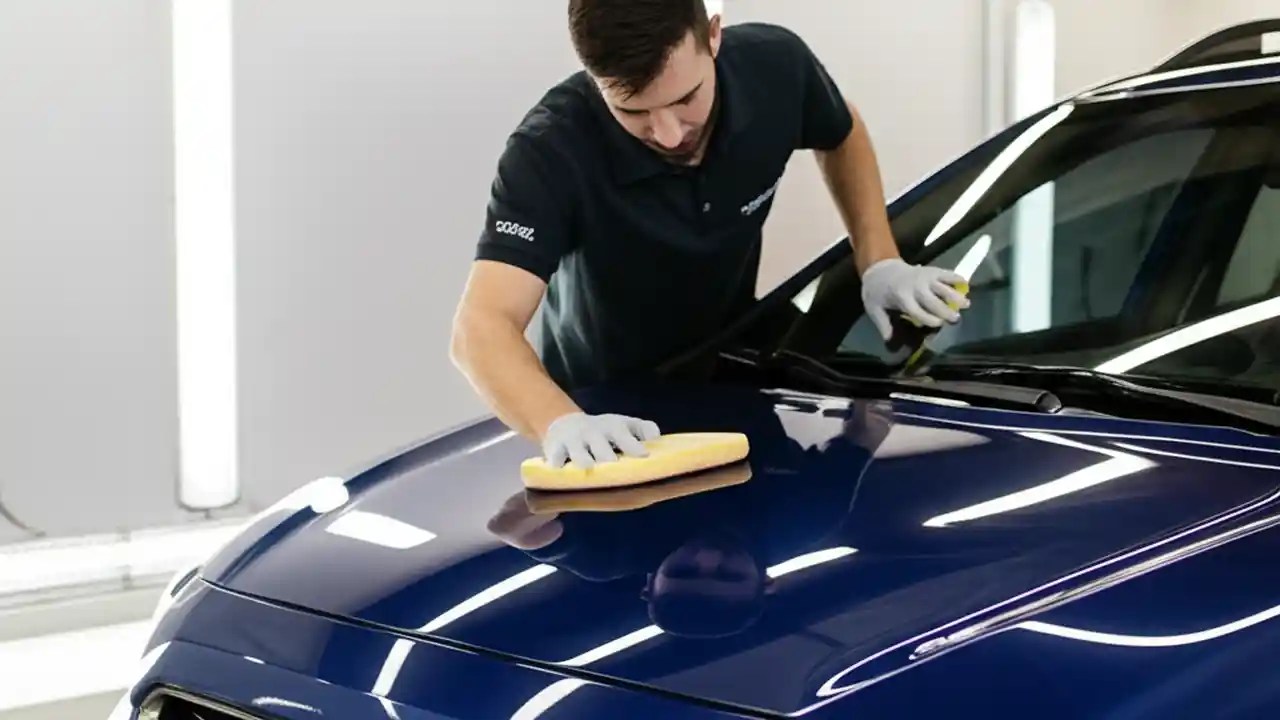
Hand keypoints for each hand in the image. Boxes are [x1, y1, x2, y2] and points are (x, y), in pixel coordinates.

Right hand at [542, 412, 660, 468]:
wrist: (565, 425)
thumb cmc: (603, 432)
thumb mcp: (624, 425)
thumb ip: (643, 429)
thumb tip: (657, 438)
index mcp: (612, 427)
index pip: (623, 435)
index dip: (632, 445)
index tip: (642, 456)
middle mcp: (592, 433)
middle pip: (600, 446)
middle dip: (606, 455)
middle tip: (614, 465)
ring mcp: (573, 441)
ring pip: (578, 452)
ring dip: (583, 459)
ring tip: (587, 467)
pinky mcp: (554, 449)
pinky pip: (554, 457)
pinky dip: (555, 462)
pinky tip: (557, 469)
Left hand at [860, 258, 969, 340]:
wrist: (880, 268)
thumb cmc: (877, 292)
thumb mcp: (874, 309)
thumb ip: (883, 325)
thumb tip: (888, 340)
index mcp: (901, 298)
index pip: (918, 311)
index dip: (929, 319)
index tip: (939, 325)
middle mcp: (915, 287)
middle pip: (934, 301)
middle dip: (946, 311)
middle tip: (956, 319)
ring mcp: (924, 277)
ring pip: (943, 287)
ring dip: (955, 295)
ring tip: (967, 304)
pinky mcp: (930, 270)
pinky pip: (945, 273)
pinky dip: (955, 277)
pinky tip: (965, 284)